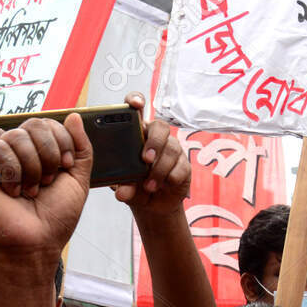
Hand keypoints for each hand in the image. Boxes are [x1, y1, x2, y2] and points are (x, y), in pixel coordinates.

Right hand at [0, 113, 92, 262]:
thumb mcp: (77, 180)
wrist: (34, 244)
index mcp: (38, 153)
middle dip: (49, 152)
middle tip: (48, 181)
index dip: (63, 140)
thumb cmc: (54, 219)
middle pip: (34, 124)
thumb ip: (81, 148)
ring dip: (33, 166)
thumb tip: (74, 114)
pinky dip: (12, 171)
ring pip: (17, 135)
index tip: (66, 166)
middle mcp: (17, 153)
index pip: (49, 124)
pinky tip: (12, 191)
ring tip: (30, 191)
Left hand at [113, 93, 189, 214]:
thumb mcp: (125, 185)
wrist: (153, 205)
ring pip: (171, 149)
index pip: (138, 109)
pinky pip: (181, 167)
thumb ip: (123, 186)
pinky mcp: (184, 165)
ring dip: (159, 169)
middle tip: (146, 159)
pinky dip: (170, 178)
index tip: (135, 104)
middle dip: (154, 142)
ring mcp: (172, 150)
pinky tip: (163, 186)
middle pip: (161, 126)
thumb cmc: (136, 186)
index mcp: (137, 133)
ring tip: (149, 185)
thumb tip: (122, 192)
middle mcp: (156, 138)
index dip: (136, 100)